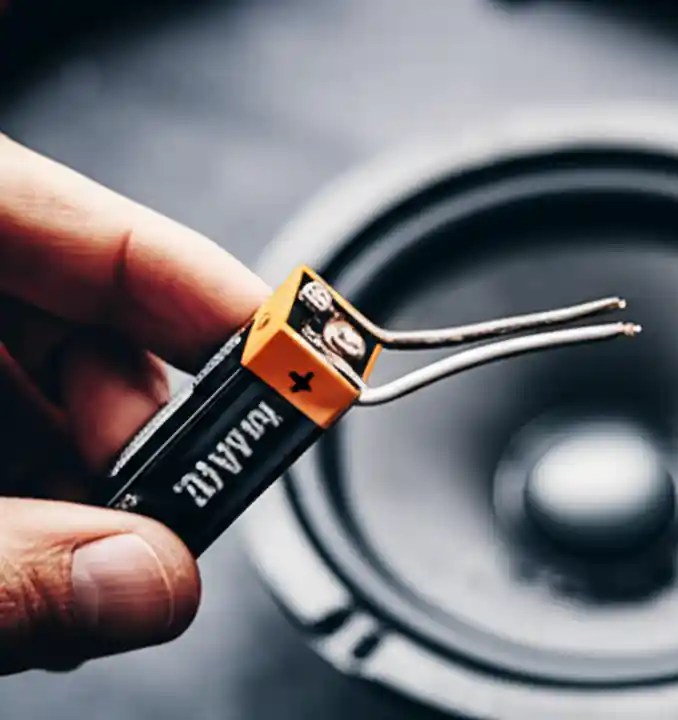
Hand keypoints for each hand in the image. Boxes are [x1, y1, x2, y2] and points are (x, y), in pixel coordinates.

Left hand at [0, 135, 266, 670]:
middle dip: (139, 417)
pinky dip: (38, 514)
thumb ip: (4, 568)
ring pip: (32, 397)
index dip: (186, 274)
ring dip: (92, 485)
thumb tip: (154, 580)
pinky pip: (0, 453)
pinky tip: (46, 571)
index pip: (60, 215)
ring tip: (103, 560)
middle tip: (176, 503)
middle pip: (60, 314)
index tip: (283, 343)